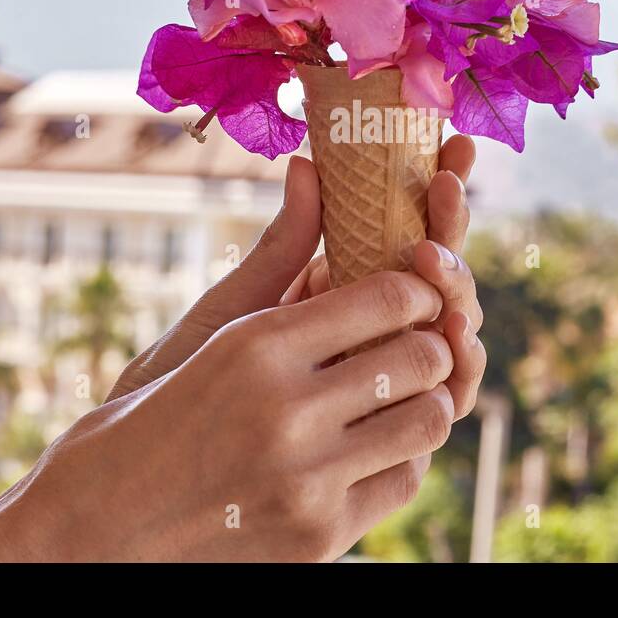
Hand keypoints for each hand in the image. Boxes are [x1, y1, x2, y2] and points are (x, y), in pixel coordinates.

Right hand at [0, 270, 466, 561]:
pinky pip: (404, 483)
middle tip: (403, 339)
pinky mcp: (318, 539)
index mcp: (255, 348)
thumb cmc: (141, 418)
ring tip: (389, 392)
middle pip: (423, 355)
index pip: (393, 297)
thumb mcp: (201, 332)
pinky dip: (400, 457)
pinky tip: (365, 444)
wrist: (89, 533)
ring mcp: (307, 484)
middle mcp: (288, 414)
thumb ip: (274, 257)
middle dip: (426, 339)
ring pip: (429, 421)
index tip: (404, 291)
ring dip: (422, 399)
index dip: (416, 287)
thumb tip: (311, 169)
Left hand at [108, 134, 479, 402]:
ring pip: (449, 330)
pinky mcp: (393, 431)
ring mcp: (385, 379)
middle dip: (450, 229)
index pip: (402, 230)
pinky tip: (452, 331)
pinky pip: (444, 396)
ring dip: (459, 289)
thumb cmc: (184, 382)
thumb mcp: (235, 310)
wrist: (158, 472)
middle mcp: (370, 331)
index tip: (453, 145)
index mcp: (336, 289)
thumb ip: (283, 248)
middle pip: (437, 275)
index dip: (435, 187)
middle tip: (444, 189)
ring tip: (435, 259)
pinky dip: (459, 363)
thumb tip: (309, 163)